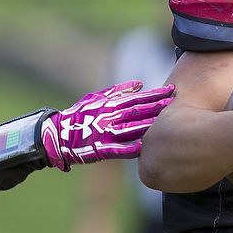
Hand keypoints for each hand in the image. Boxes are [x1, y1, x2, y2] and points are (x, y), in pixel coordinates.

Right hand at [42, 81, 174, 170]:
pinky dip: (129, 148)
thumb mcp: (97, 98)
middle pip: (137, 111)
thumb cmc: (79, 115)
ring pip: (131, 128)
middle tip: (174, 103)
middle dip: (157, 107)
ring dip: (148, 125)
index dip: (155, 95)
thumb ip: (119, 91)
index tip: (172, 90)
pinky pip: (117, 149)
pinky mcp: (100, 149)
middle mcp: (109, 117)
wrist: (57, 135)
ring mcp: (105, 133)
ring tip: (166, 123)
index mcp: (110, 105)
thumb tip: (140, 83)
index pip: (137, 98)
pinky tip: (143, 147)